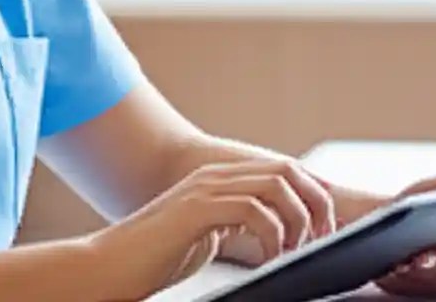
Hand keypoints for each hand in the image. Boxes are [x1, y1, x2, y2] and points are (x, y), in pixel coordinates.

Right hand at [89, 158, 337, 300]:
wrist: (109, 265)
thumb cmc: (154, 257)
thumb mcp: (208, 235)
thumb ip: (237, 223)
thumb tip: (275, 232)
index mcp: (219, 179)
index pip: (283, 170)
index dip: (312, 195)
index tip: (326, 230)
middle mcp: (214, 175)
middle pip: (288, 170)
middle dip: (315, 205)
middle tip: (319, 241)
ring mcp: (205, 189)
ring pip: (277, 184)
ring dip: (297, 220)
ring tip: (293, 251)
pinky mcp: (197, 210)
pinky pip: (253, 209)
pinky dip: (272, 235)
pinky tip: (267, 258)